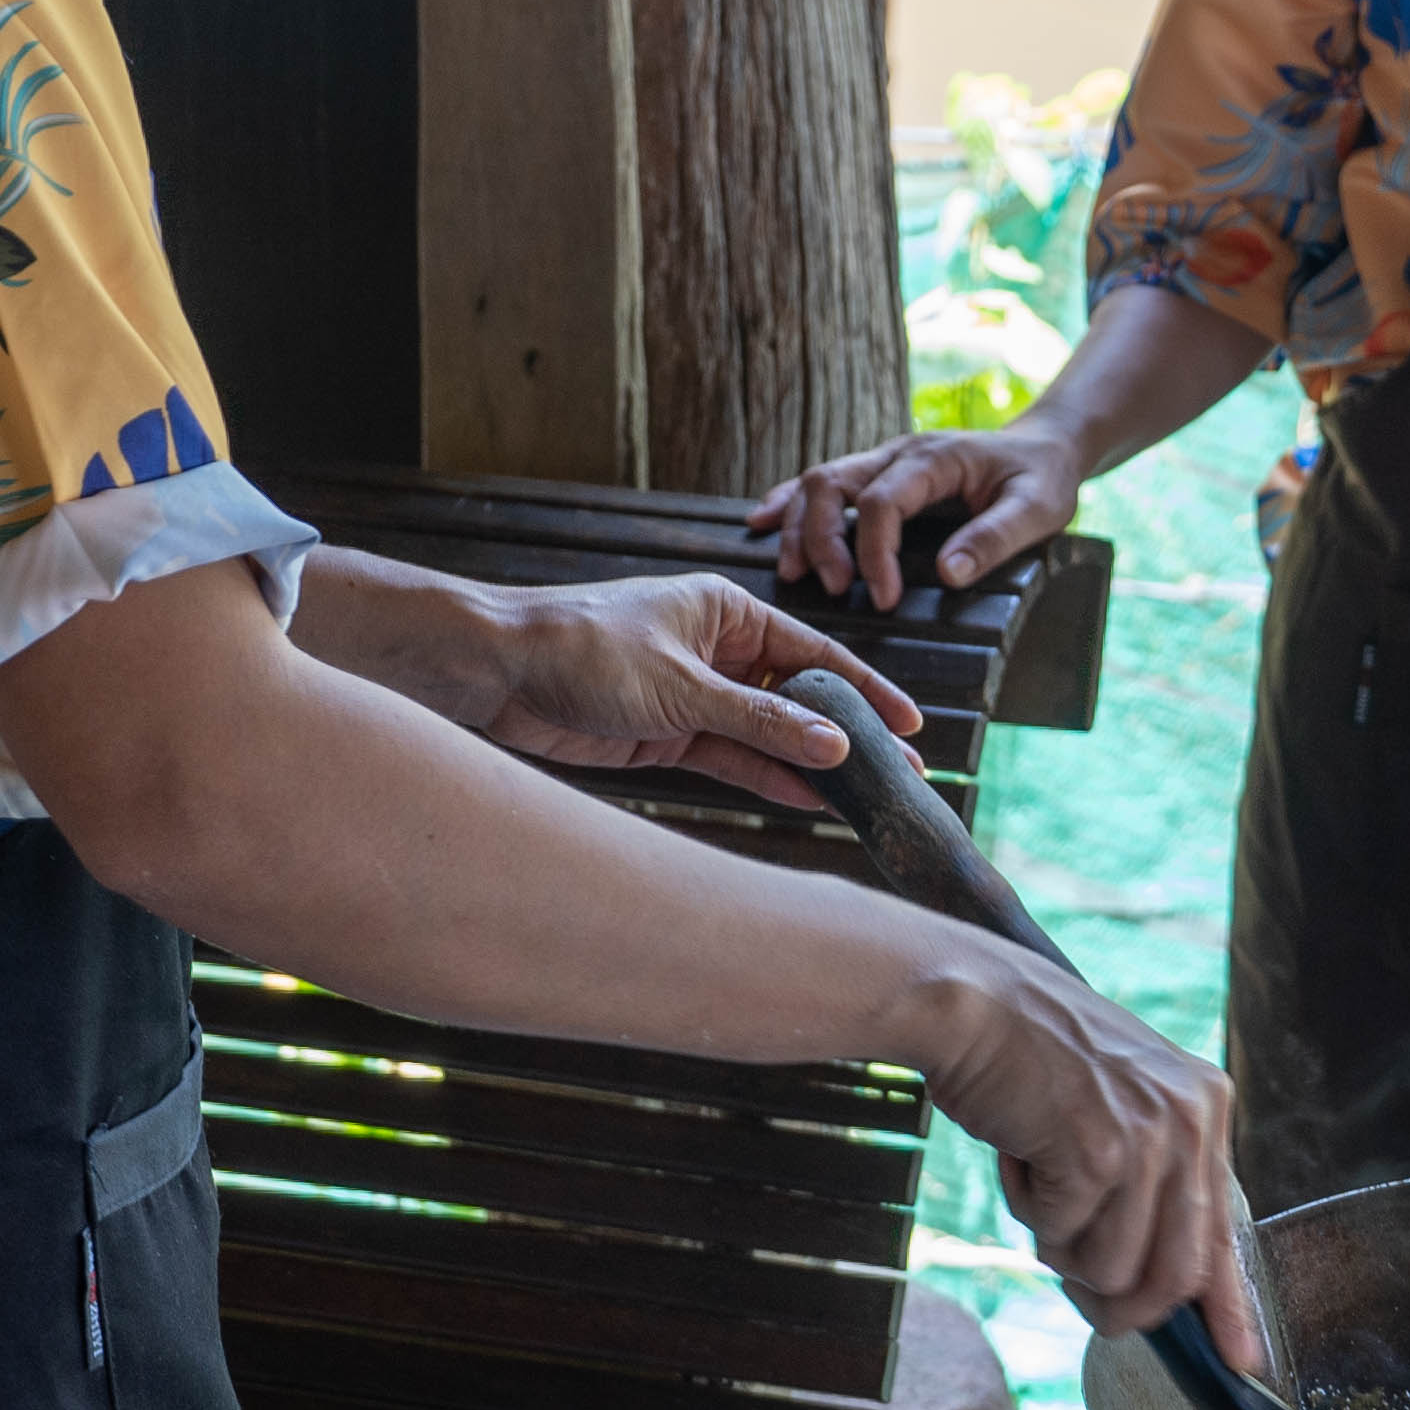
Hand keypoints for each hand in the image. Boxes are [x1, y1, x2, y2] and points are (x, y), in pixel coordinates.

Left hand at [463, 577, 919, 805]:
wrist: (498, 672)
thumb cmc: (583, 650)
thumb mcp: (683, 688)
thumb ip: (761, 720)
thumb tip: (836, 741)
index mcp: (727, 610)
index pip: (815, 652)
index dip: (867, 690)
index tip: (911, 724)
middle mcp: (717, 650)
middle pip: (798, 696)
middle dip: (847, 734)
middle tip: (903, 772)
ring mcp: (694, 695)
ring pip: (768, 733)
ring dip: (811, 763)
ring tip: (866, 796)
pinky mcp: (668, 734)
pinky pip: (732, 757)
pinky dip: (767, 777)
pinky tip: (809, 798)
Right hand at [755, 423, 1080, 613]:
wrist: (1044, 448)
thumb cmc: (1042, 479)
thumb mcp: (1038, 510)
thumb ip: (995, 539)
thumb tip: (948, 575)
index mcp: (935, 459)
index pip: (885, 501)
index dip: (875, 552)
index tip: (884, 600)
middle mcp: (899, 453)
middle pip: (834, 483)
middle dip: (821, 538)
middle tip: (831, 590)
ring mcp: (883, 460)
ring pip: (820, 482)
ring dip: (798, 525)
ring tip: (789, 573)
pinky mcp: (876, 474)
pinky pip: (822, 483)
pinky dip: (789, 502)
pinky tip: (761, 523)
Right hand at [903, 937, 1263, 1364]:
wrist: (973, 1003)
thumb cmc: (1034, 1063)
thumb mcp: (1121, 1109)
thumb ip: (1154, 1184)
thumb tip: (1171, 1292)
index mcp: (1208, 1108)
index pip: (1226, 1230)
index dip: (1230, 1306)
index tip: (1243, 1362)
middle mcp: (1193, 1120)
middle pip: (1175, 1272)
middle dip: (1124, 1306)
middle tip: (1085, 1300)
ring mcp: (1149, 1136)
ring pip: (1113, 1267)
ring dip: (1063, 1251)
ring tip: (1043, 1187)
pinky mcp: (1098, 1151)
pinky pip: (1062, 1238)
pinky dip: (1029, 1213)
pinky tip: (1021, 1155)